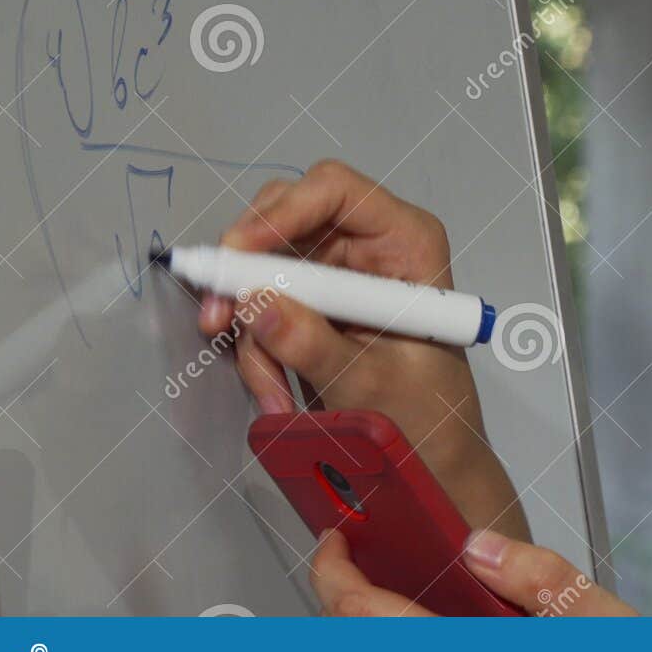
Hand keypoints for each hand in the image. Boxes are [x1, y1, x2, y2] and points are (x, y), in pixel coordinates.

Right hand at [199, 159, 527, 540]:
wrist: (433, 461)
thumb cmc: (426, 415)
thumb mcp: (371, 382)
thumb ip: (313, 343)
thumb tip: (252, 303)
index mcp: (405, 241)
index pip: (335, 190)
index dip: (282, 212)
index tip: (237, 255)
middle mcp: (369, 244)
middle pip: (285, 219)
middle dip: (247, 273)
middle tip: (219, 323)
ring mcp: (336, 274)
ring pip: (262, 270)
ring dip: (251, 331)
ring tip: (271, 394)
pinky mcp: (312, 306)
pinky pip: (260, 308)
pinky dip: (256, 349)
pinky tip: (274, 393)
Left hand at [310, 528, 636, 616]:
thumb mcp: (602, 625)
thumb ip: (544, 580)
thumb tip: (482, 546)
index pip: (365, 616)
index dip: (334, 573)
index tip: (333, 540)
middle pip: (359, 646)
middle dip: (343, 602)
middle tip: (348, 561)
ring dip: (368, 629)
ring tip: (379, 590)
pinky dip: (399, 642)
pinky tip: (423, 623)